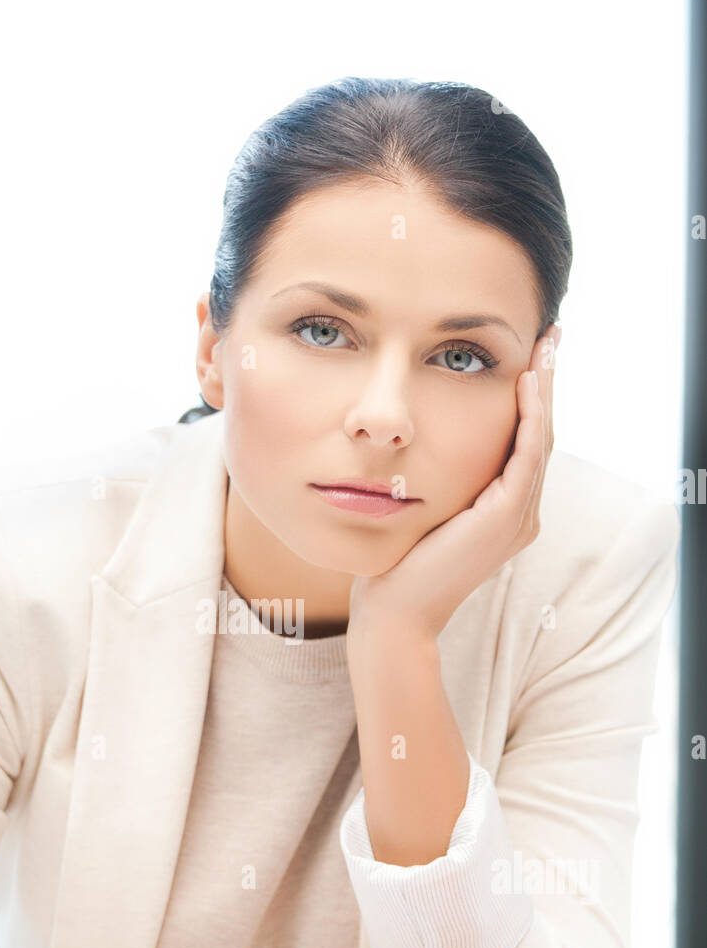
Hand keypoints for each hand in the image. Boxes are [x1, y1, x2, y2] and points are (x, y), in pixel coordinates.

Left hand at [347, 324, 559, 647]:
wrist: (394, 612)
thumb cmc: (397, 567)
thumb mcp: (422, 511)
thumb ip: (437, 481)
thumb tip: (414, 442)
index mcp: (505, 513)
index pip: (526, 443)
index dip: (533, 398)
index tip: (530, 355)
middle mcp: (521, 515)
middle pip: (543, 434)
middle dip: (548, 382)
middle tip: (551, 334)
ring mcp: (518, 518)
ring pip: (542, 438)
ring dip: (545, 389)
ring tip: (546, 346)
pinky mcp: (505, 518)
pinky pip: (527, 455)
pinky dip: (531, 417)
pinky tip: (526, 383)